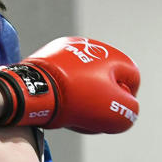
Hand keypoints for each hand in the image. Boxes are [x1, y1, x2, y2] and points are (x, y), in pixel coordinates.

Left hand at [0, 37, 139, 132]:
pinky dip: (63, 91)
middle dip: (100, 101)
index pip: (132, 80)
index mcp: (111, 54)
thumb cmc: (73, 98)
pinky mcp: (45, 58)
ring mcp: (65, 51)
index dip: (125, 100)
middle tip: (90, 115)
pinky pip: (62, 78)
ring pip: (83, 80)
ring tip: (72, 111)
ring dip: (81, 98)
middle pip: (105, 80)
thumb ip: (129, 112)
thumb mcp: (114, 112)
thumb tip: (124, 110)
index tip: (109, 112)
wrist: (30, 90)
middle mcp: (89, 46)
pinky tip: (57, 104)